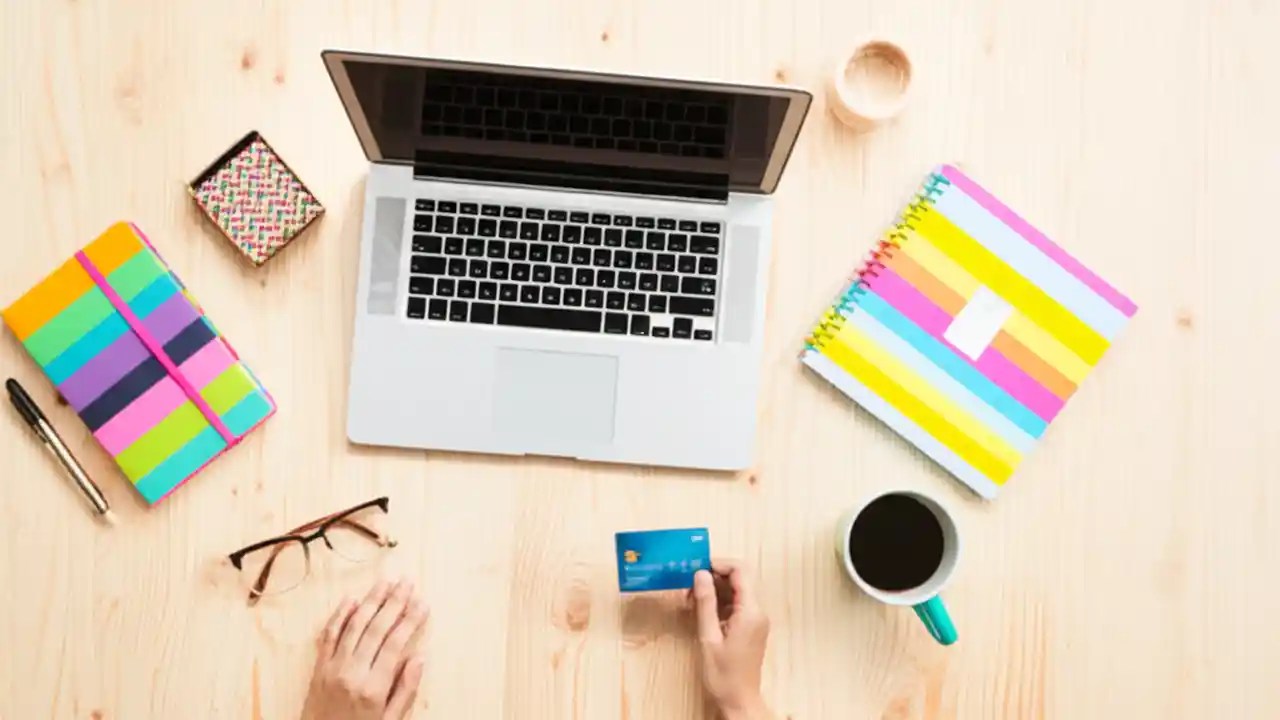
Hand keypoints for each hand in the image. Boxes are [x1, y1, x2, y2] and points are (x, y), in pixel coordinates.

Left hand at [301, 579, 429, 719]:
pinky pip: (329, 636)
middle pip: (376, 629)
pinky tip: (350, 600)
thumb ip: (405, 691)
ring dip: (371, 601)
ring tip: (385, 583)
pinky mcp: (318, 669)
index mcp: (373, 688)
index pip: (396, 644)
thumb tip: (419, 658)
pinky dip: (339, 616)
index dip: (410, 620)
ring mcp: (332, 668)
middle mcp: (352, 673)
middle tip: (407, 583)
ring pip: (354, 626)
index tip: (423, 603)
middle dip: (394, 603)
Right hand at [691, 560, 772, 719]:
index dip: (718, 564)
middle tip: (690, 585)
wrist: (739, 700)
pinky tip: (701, 611)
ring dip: (714, 590)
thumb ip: (706, 603)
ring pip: (737, 591)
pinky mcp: (751, 627)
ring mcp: (756, 620)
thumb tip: (700, 574)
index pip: (740, 571)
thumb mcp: (709, 637)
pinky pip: (737, 605)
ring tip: (691, 599)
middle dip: (713, 577)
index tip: (696, 568)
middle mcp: (758, 612)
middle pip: (739, 579)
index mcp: (751, 612)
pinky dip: (719, 603)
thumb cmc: (724, 674)